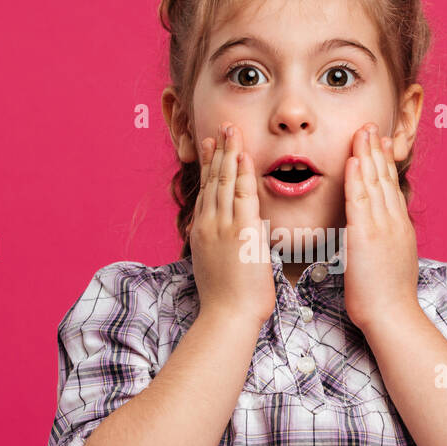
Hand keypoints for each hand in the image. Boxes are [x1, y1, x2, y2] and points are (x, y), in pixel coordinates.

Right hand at [189, 124, 275, 330]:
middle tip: (221, 128)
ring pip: (224, 183)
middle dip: (217, 152)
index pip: (206, 192)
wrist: (228, 317)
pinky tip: (243, 156)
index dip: (209, 167)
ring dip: (229, 154)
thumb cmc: (228, 300)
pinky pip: (242, 197)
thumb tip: (241, 233)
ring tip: (231, 131)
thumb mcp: (218, 266)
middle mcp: (209, 225)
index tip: (211, 146)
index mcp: (203, 233)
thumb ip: (226, 245)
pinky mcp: (241, 234)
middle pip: (212, 181)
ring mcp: (223, 228)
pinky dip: (242, 174)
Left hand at [341, 123, 420, 334]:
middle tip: (371, 126)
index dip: (384, 163)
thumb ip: (385, 244)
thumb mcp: (391, 262)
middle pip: (385, 178)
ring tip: (362, 131)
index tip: (380, 143)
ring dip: (367, 154)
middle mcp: (393, 221)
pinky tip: (352, 159)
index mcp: (398, 228)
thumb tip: (378, 237)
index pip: (391, 187)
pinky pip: (360, 200)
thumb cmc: (387, 298)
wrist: (392, 315)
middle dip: (377, 150)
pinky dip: (356, 177)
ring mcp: (382, 226)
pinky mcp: (366, 235)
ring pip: (374, 183)